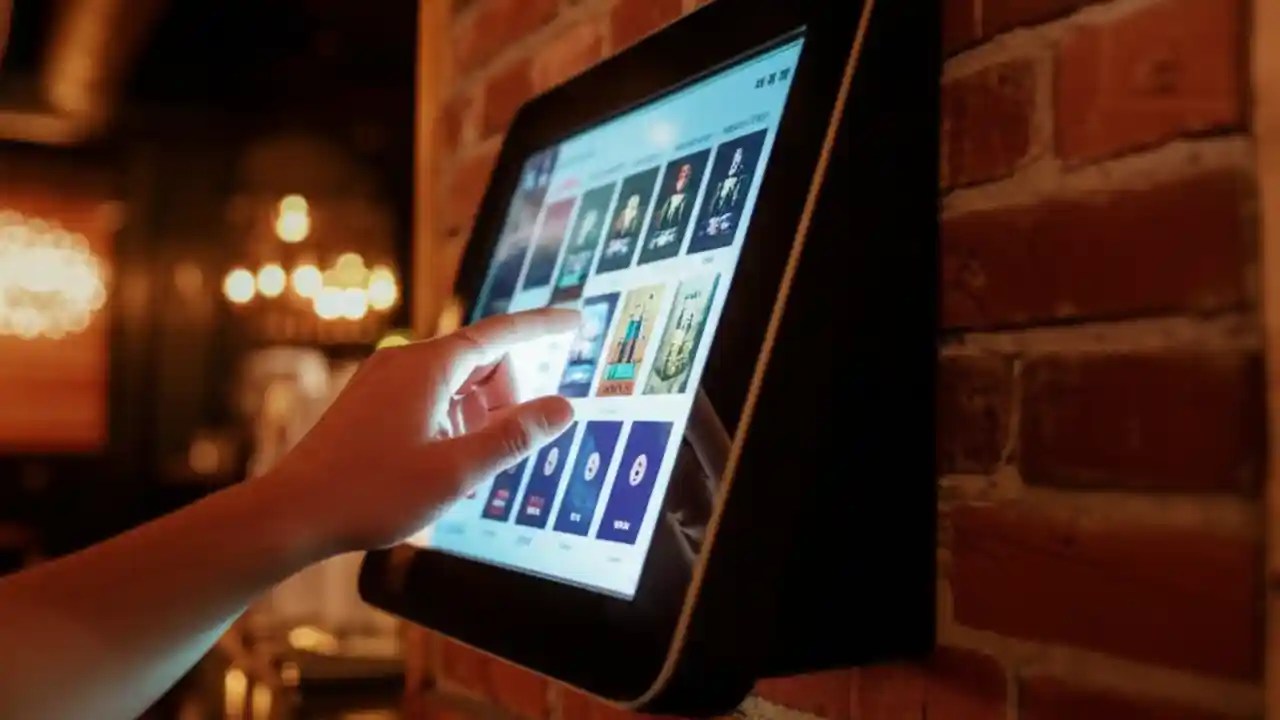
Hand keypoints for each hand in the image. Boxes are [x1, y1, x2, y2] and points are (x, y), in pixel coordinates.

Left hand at [264, 308, 579, 555]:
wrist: (293, 513)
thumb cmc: (371, 493)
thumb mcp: (457, 472)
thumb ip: (515, 437)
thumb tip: (564, 409)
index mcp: (428, 367)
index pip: (502, 334)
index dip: (543, 327)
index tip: (576, 320)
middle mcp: (405, 363)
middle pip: (482, 364)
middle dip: (504, 402)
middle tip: (494, 455)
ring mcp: (384, 382)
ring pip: (457, 386)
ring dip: (476, 422)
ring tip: (459, 473)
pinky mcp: (372, 403)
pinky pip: (431, 400)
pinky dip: (451, 426)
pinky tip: (439, 468)